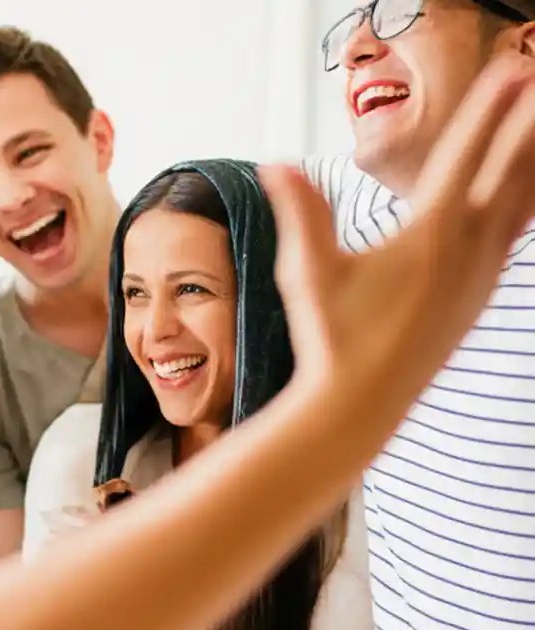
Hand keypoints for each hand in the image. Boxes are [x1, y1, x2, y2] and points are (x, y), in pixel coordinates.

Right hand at [264, 55, 534, 404]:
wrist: (362, 403)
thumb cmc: (331, 337)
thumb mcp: (307, 271)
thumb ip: (301, 211)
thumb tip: (276, 163)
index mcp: (429, 236)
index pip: (464, 156)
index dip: (487, 108)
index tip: (511, 70)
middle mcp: (469, 250)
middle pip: (513, 170)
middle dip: (529, 121)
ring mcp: (482, 273)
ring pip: (524, 202)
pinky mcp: (482, 293)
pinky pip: (516, 233)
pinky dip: (529, 201)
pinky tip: (527, 193)